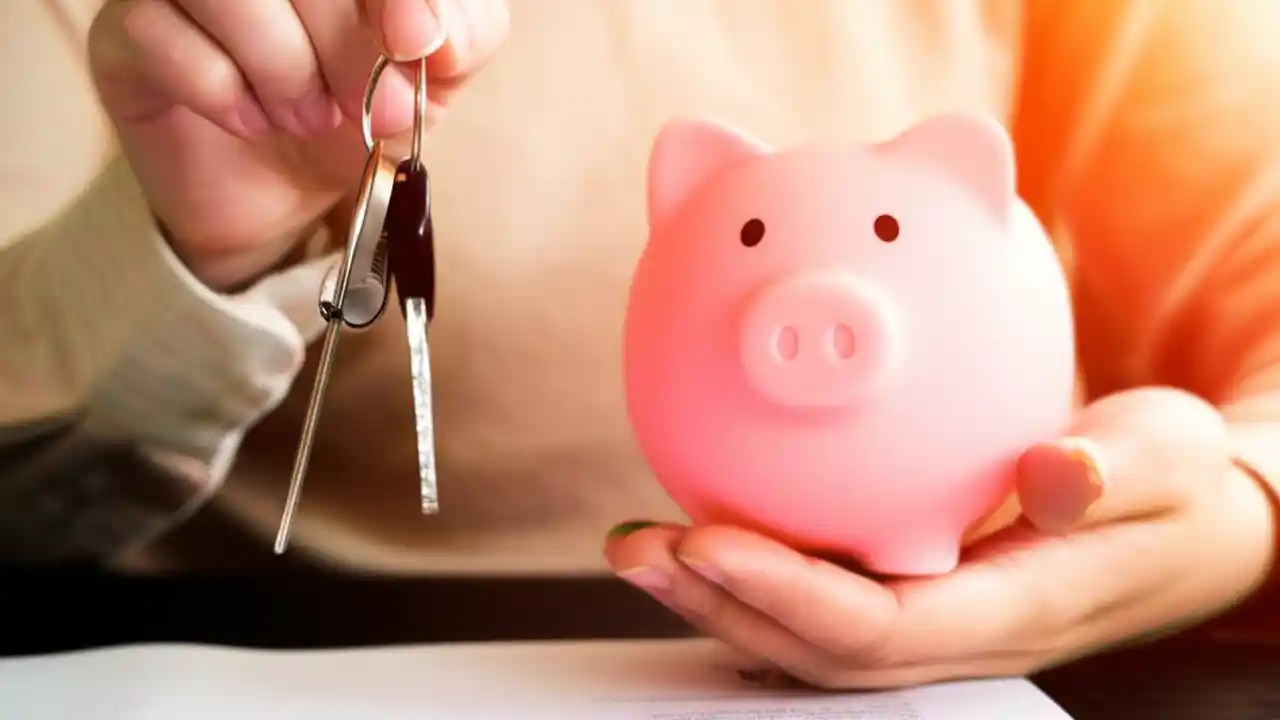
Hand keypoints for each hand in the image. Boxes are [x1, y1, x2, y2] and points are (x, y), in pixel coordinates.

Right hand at [88, 0, 507, 289]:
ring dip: (279, 64)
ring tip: (306, 117)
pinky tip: (251, 120)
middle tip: (358, 106)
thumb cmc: (361, 111)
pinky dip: (221, 89)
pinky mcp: (124, 35)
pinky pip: (155, 33)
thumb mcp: (436, 78)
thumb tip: (426, 30)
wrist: (287, 194)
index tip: (410, 42)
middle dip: (338, 43)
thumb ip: (459, 36)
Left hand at [605, 388, 1277, 687]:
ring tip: (640, 546)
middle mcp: (955, 632)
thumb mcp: (1165, 461)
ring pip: (804, 635)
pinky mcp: (914, 590)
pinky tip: (699, 526)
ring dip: (716, 598)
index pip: (879, 628)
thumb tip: (1050, 476)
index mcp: (1009, 611)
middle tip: (639, 549)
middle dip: (720, 607)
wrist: (1184, 523)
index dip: (784, 595)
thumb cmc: (1173, 488)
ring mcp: (929, 619)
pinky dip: (750, 572)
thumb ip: (1113, 473)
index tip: (707, 539)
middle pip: (816, 650)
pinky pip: (819, 595)